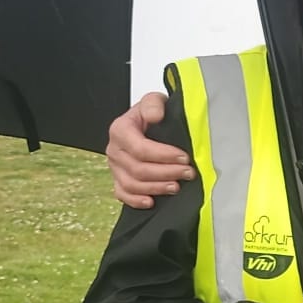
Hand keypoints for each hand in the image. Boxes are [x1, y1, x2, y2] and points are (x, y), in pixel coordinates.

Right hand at [109, 90, 193, 207]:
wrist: (145, 124)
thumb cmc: (151, 114)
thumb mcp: (153, 101)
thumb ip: (153, 104)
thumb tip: (155, 116)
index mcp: (120, 130)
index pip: (140, 148)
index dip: (164, 155)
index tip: (184, 157)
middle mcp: (115, 150)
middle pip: (138, 169)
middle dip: (166, 173)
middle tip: (188, 173)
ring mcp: (115, 167)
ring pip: (132, 184)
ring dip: (156, 188)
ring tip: (177, 186)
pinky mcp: (118, 180)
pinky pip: (123, 195)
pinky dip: (136, 201)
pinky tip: (152, 201)